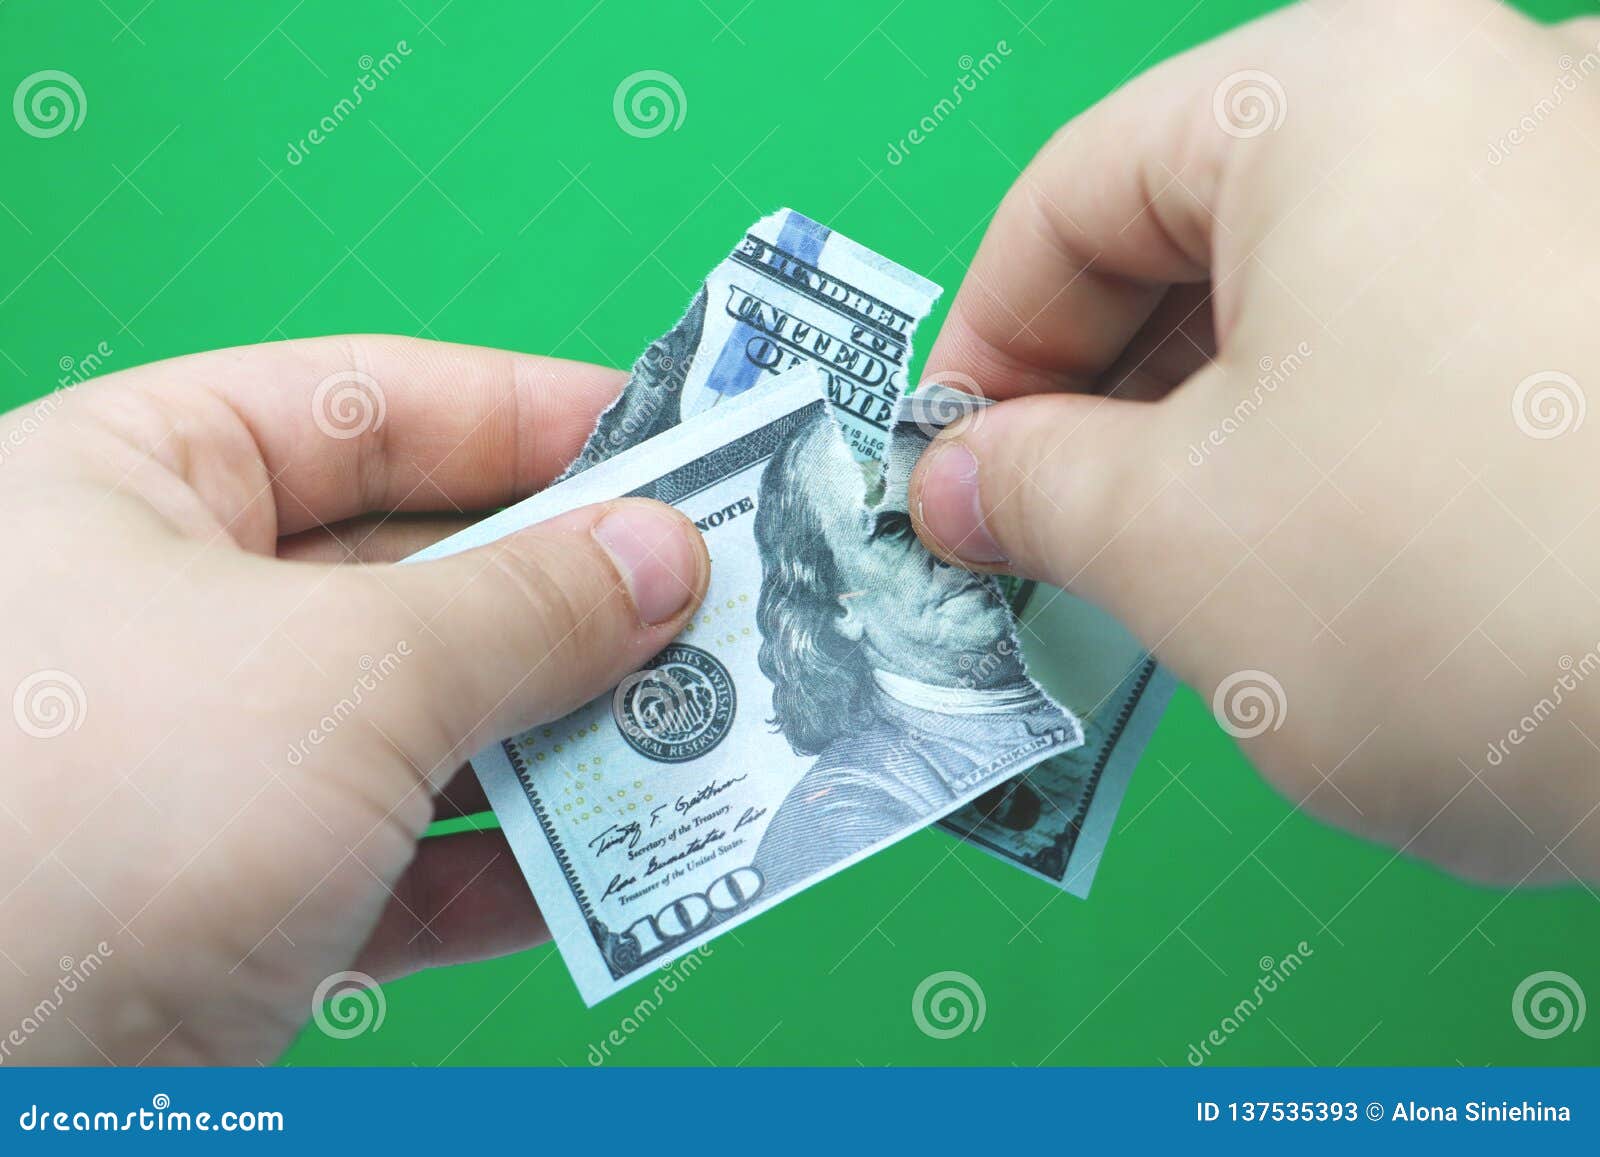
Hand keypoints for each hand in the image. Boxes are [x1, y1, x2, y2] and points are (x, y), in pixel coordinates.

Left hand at [0, 336, 707, 1063]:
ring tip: (702, 728)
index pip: (369, 404)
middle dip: (573, 593)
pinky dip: (513, 863)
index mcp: (131, 484)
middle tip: (717, 600)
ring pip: (425, 718)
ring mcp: (202, 762)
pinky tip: (618, 866)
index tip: (672, 439)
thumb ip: (525, 606)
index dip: (531, 413)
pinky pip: (405, 853)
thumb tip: (666, 555)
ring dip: (566, 736)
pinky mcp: (233, 900)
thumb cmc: (106, 815)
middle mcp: (161, 610)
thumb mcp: (348, 675)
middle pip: (416, 566)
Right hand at [909, 0, 1599, 884]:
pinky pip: (1423, 355)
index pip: (1072, 190)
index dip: (979, 342)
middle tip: (1039, 543)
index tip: (947, 476)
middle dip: (1093, 403)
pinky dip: (1333, 449)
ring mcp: (1581, 212)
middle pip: (1199, 237)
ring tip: (1165, 582)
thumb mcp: (1176, 540)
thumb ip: (1030, 487)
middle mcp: (1480, 106)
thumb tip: (952, 484)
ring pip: (1317, 307)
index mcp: (1336, 96)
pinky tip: (1311, 571)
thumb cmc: (1446, 587)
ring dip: (1205, 440)